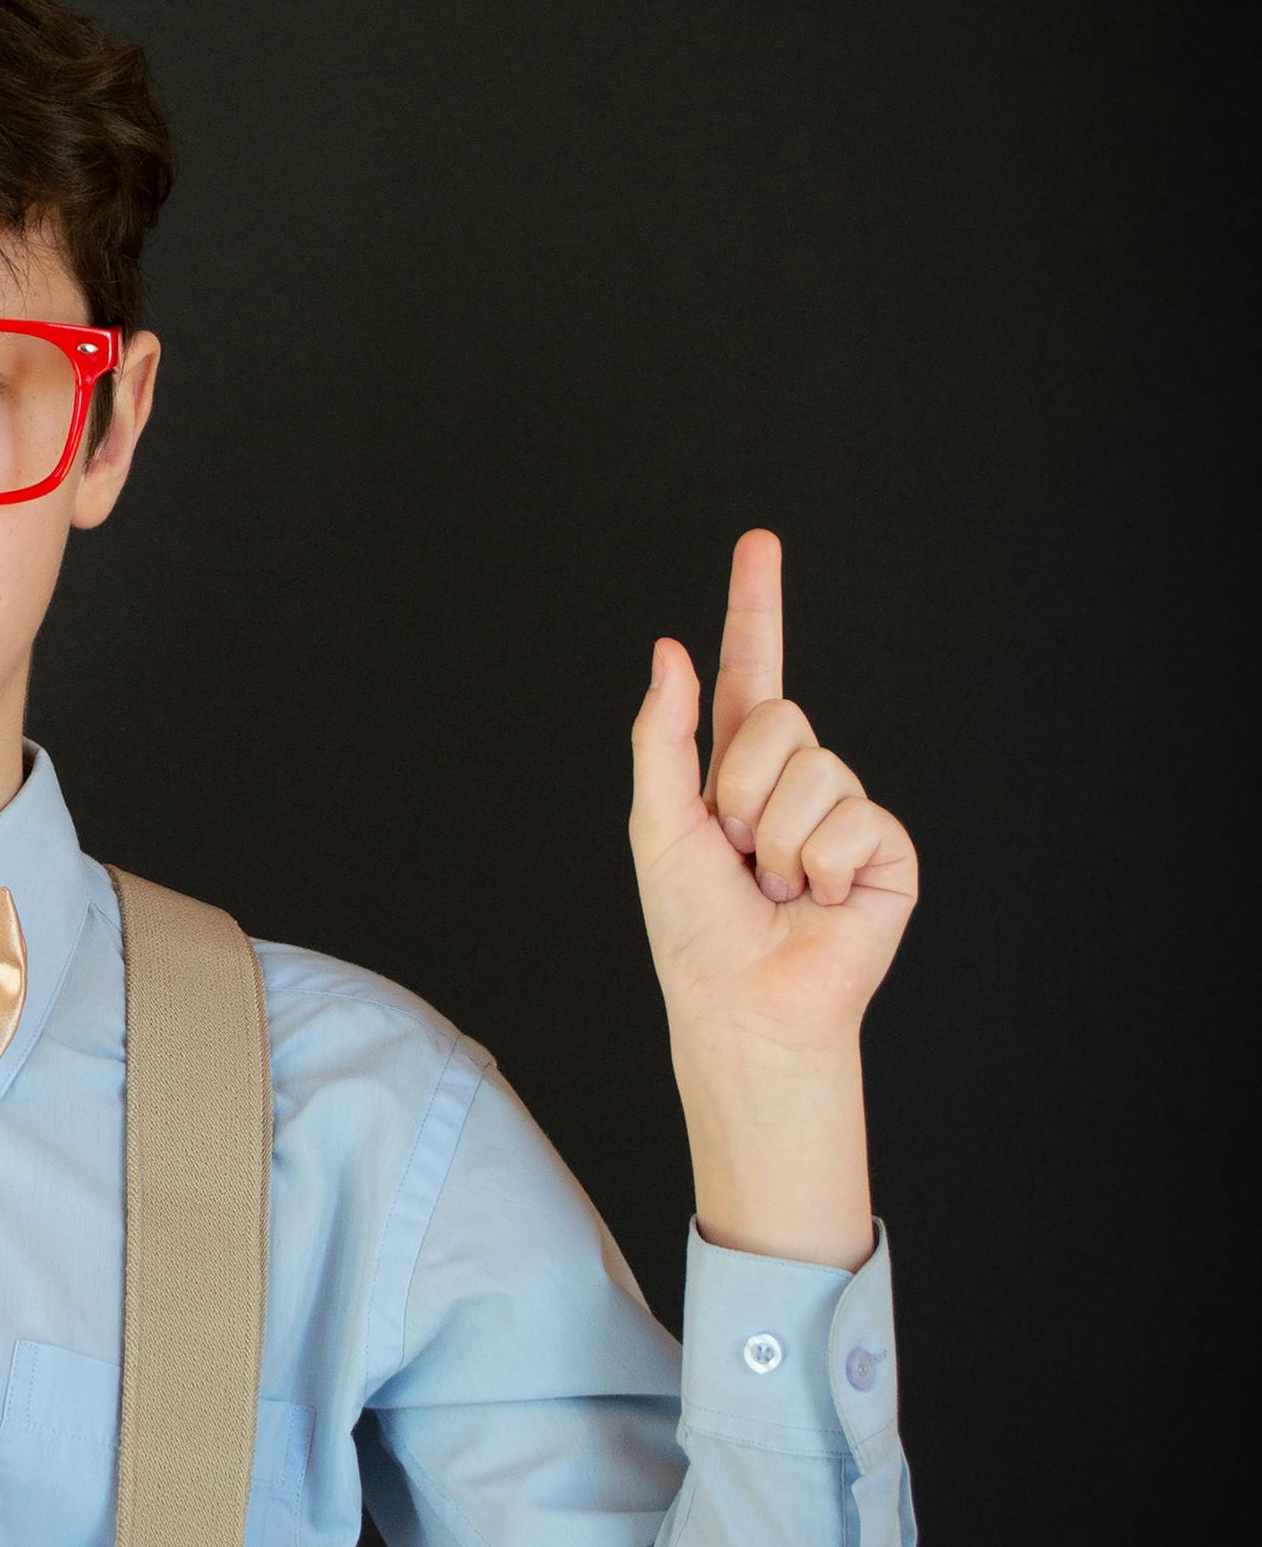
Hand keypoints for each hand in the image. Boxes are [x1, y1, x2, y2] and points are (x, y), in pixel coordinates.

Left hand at [630, 528, 919, 1066]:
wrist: (741, 1004)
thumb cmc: (695, 928)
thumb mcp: (658, 822)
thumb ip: (663, 734)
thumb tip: (671, 650)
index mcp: (738, 767)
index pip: (754, 671)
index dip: (757, 607)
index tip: (760, 542)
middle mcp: (797, 780)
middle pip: (781, 717)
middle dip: (741, 787)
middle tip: (738, 853)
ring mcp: (846, 812)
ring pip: (815, 768)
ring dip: (777, 838)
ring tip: (775, 887)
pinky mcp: (886, 850)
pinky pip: (853, 818)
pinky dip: (820, 867)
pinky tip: (818, 902)